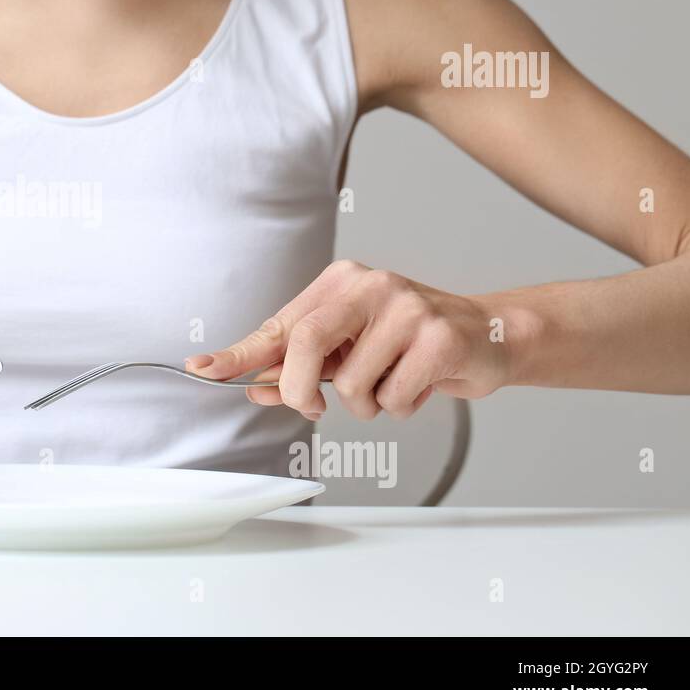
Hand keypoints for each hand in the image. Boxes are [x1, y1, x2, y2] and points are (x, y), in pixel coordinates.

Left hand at [185, 260, 511, 420]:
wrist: (488, 335)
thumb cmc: (409, 342)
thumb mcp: (350, 348)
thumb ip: (302, 365)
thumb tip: (256, 385)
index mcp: (340, 282)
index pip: (279, 324)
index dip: (239, 353)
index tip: (202, 368)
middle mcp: (370, 285)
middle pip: (307, 344)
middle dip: (301, 390)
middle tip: (314, 407)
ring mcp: (407, 308)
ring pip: (353, 385)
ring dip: (367, 404)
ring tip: (393, 382)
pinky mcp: (439, 338)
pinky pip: (394, 398)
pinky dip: (401, 407)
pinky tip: (422, 384)